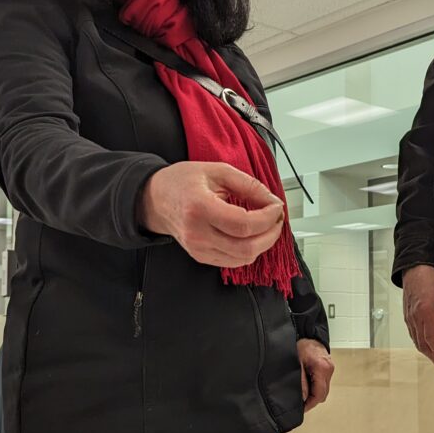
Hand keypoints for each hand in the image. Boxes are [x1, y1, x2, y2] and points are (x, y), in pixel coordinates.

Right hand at [139, 161, 284, 266]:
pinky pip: (234, 261)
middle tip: (277, 218)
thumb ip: (248, 185)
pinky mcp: (201, 257)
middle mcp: (198, 234)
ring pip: (243, 258)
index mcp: (200, 208)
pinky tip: (253, 235)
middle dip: (271, 234)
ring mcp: (198, 249)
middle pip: (246, 247)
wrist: (156, 199)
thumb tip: (272, 200)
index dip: (268, 218)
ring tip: (268, 225)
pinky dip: (250, 250)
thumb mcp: (217, 171)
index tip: (277, 207)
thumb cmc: (183, 182)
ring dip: (263, 244)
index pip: (243, 224)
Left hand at [297, 339, 333, 411]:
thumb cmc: (302, 345)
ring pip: (324, 390)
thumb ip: (301, 382)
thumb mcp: (297, 364)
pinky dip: (316, 387)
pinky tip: (307, 386)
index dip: (310, 404)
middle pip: (323, 394)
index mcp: (322, 369)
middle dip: (312, 401)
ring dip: (314, 394)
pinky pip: (323, 383)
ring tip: (302, 395)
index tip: (302, 409)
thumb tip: (302, 398)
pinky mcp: (328, 368)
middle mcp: (329, 370)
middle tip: (300, 404)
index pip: (319, 394)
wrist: (308, 334)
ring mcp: (330, 369)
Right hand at [402, 264, 433, 373]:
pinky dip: (420, 343)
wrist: (414, 270)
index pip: (432, 341)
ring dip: (426, 352)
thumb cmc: (431, 280)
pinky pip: (413, 334)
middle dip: (433, 358)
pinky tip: (427, 345)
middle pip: (423, 345)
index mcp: (427, 314)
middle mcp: (416, 319)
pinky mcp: (407, 316)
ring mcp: (410, 318)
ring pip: (417, 341)